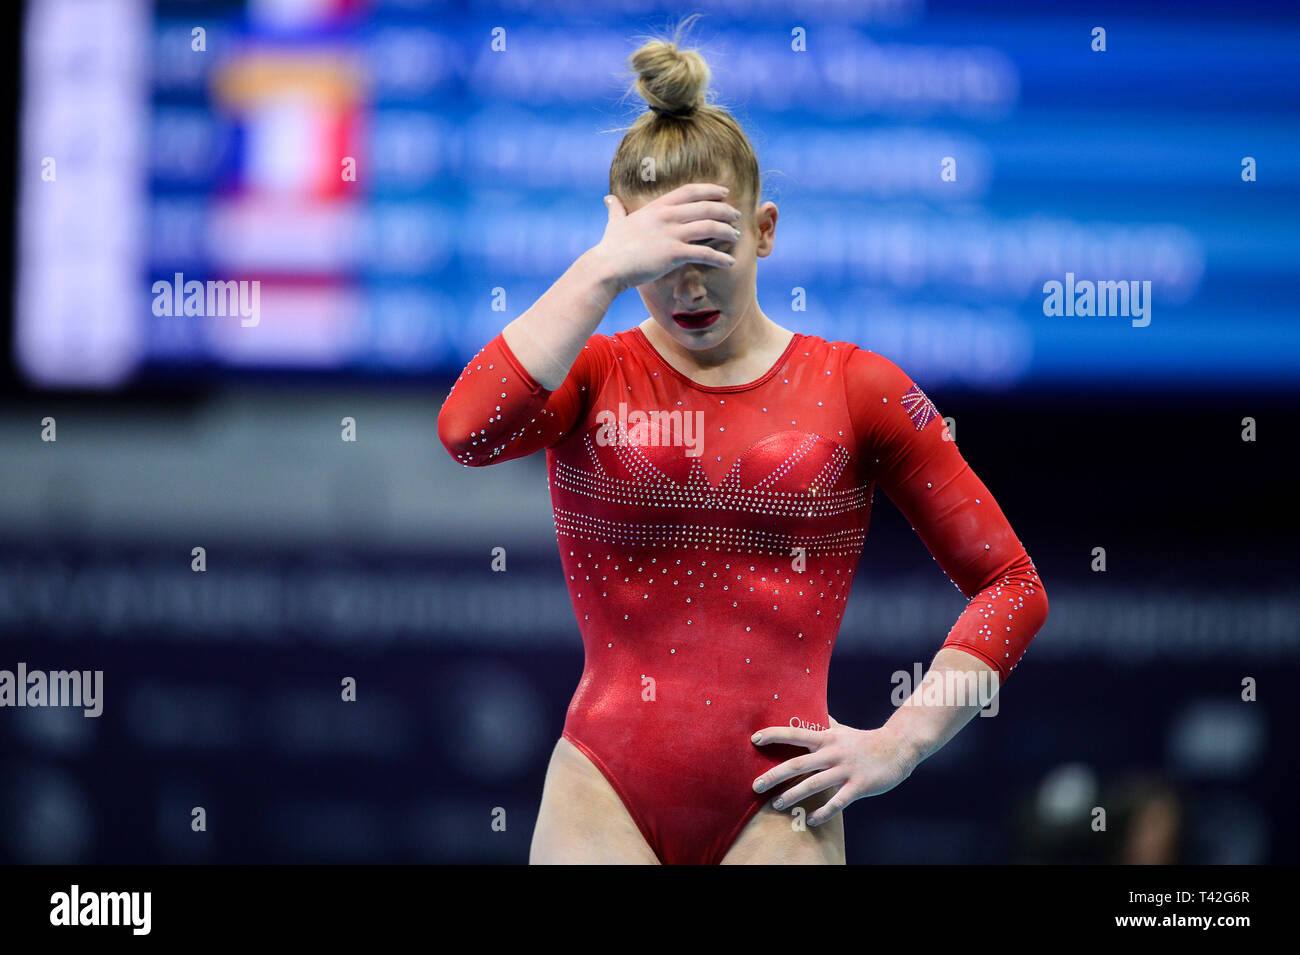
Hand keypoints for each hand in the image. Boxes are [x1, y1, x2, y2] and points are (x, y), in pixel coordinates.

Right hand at [590, 182, 740, 290]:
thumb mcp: (615, 222)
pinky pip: (705, 253)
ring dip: (727, 231)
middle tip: (737, 215)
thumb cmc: (610, 247)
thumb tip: (608, 199)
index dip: (710, 190)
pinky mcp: (674, 254)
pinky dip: (720, 257)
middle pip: (705, 206)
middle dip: (725, 210)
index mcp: (657, 207)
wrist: (608, 266)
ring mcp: (671, 234)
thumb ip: (616, 209)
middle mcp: (667, 216)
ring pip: (710, 226)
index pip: (690, 191)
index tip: (724, 192)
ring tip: (736, 236)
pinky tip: (730, 262)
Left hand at [751, 716, 919, 826]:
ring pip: (814, 784)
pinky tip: (811, 820)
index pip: (795, 733)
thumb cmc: (864, 740)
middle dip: (775, 775)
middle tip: (755, 785)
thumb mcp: (842, 730)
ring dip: (793, 795)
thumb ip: (824, 725)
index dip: (774, 735)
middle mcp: (833, 752)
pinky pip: (838, 802)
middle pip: (798, 763)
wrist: (898, 747)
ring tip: (776, 804)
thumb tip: (809, 714)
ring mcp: (846, 770)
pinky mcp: (859, 786)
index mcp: (826, 737)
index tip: (754, 739)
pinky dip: (824, 812)